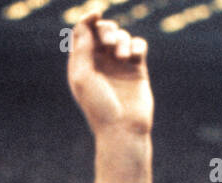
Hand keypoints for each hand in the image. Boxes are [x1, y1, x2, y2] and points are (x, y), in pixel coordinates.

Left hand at [68, 14, 153, 138]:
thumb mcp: (83, 76)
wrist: (123, 128)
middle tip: (108, 42)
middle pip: (102, 31)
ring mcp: (119, 65)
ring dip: (122, 40)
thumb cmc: (99, 106)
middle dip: (106, 30)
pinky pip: (139, 45)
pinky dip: (136, 46)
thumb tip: (84, 24)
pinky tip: (133, 57)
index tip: (95, 14)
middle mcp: (99, 63)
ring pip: (121, 36)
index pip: (83, 34)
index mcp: (82, 64)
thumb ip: (82, 48)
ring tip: (122, 57)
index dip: (88, 20)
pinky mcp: (137, 69)